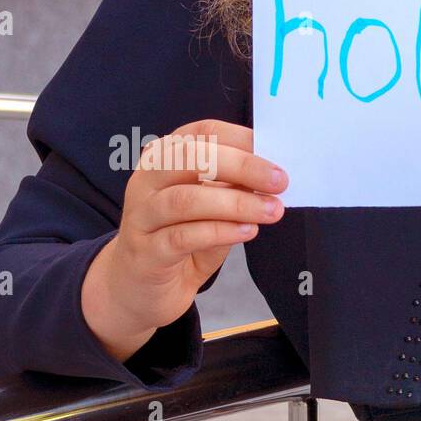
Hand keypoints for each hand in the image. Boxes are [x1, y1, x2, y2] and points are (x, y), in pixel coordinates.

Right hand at [81, 120, 285, 361]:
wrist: (141, 287)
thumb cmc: (181, 239)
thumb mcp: (212, 207)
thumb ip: (234, 187)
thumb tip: (273, 174)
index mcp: (166, 159)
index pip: (201, 133)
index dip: (239, 138)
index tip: (275, 152)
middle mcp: (147, 180)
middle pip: (190, 158)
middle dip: (241, 166)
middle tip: (279, 181)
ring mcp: (142, 216)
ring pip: (186, 199)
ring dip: (236, 203)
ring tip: (271, 210)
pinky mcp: (146, 251)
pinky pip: (183, 236)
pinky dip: (219, 232)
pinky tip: (246, 231)